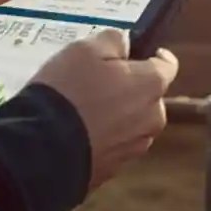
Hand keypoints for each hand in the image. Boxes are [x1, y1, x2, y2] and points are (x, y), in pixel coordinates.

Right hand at [32, 30, 179, 190]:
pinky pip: (114, 145)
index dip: (154, 56)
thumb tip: (124, 43)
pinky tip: (79, 132)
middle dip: (131, 89)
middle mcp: (152, 119)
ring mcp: (134, 148)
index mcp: (151, 86)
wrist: (43, 149)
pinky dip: (103, 137)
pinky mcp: (114, 169)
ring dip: (118, 115)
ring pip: (132, 124)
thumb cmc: (68, 92)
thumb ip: (112, 41)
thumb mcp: (84, 50)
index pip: (168, 66)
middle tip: (100, 82)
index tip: (139, 53)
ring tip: (85, 110)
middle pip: (149, 97)